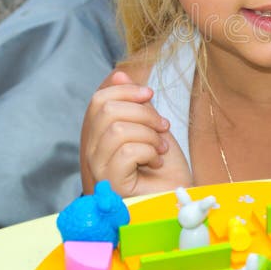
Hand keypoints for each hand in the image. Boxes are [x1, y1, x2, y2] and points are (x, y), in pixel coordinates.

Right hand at [80, 71, 191, 196]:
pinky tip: (156, 162)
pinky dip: (149, 152)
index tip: (150, 94)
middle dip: (144, 113)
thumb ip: (135, 103)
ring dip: (149, 134)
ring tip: (160, 147)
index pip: (98, 101)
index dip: (125, 90)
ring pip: (117, 130)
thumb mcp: (150, 125)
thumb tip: (118, 73)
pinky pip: (127, 153)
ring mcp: (98, 170)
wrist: (179, 195)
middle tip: (162, 127)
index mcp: (99, 136)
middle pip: (107, 111)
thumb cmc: (164, 164)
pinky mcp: (111, 185)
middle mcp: (91, 153)